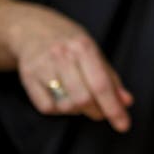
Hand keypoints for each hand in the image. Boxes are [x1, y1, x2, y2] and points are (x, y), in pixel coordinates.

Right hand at [10, 4, 132, 131]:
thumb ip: (112, 79)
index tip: (123, 125)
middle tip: (100, 110)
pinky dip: (59, 110)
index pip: (101, 85)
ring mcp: (42, 66)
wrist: (30, 28)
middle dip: (97, 111)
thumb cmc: (69, 43)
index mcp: (83, 47)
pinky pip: (47, 107)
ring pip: (66, 105)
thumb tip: (126, 102)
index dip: (114, 109)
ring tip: (80, 99)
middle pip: (83, 99)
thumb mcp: (94, 53)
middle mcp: (61, 55)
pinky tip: (62, 98)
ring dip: (78, 110)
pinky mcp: (27, 77)